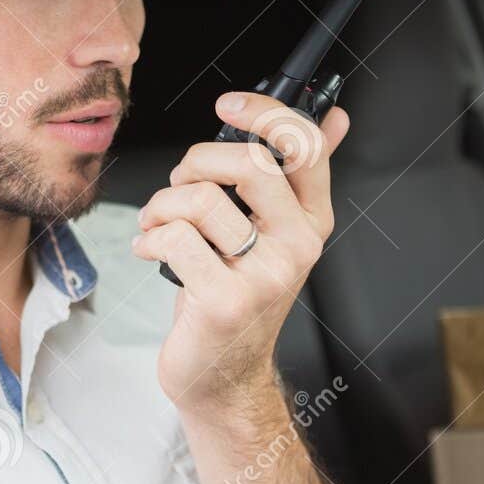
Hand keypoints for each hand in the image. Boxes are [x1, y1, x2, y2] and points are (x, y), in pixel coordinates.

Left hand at [132, 91, 348, 408]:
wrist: (223, 379)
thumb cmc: (236, 300)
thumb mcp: (271, 235)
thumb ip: (296, 178)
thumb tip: (334, 118)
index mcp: (310, 223)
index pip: (305, 146)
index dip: (266, 112)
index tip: (229, 104)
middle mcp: (296, 248)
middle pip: (250, 163)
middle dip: (197, 161)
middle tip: (181, 183)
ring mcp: (264, 278)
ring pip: (202, 199)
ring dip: (161, 205)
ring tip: (156, 225)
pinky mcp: (225, 302)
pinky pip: (175, 238)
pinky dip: (149, 238)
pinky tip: (149, 250)